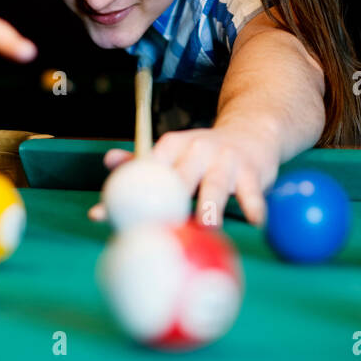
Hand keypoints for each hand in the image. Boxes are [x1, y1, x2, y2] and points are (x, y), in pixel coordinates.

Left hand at [87, 125, 280, 226]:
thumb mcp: (174, 153)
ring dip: (211, 205)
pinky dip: (254, 207)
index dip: (124, 194)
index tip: (105, 218)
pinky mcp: (253, 171)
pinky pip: (252, 192)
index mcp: (172, 145)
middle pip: (180, 177)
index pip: (145, 168)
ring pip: (216, 184)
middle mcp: (198, 149)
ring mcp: (226, 159)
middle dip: (167, 202)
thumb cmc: (204, 155)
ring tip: (207, 225)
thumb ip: (141, 162)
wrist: (252, 132)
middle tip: (156, 228)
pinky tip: (255, 222)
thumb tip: (107, 162)